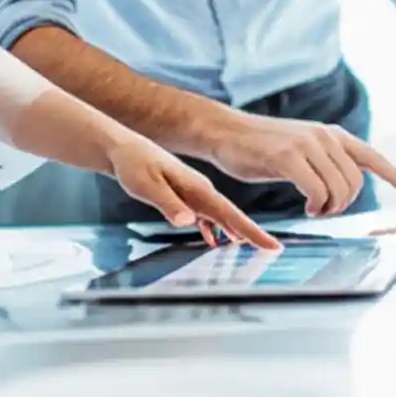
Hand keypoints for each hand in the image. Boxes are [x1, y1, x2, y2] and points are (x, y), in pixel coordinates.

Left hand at [109, 139, 281, 250]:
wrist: (122, 148)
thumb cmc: (132, 164)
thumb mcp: (146, 185)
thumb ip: (168, 203)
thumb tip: (189, 222)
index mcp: (196, 188)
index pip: (229, 213)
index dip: (251, 230)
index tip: (270, 244)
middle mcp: (200, 190)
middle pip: (231, 216)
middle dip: (252, 233)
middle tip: (273, 248)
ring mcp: (193, 193)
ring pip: (220, 215)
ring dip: (236, 230)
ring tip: (251, 246)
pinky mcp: (183, 195)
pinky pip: (203, 215)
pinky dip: (212, 227)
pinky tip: (212, 239)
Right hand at [211, 113, 395, 216]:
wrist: (225, 131)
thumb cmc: (260, 146)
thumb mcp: (301, 148)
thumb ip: (325, 160)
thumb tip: (345, 183)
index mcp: (331, 135)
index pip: (373, 158)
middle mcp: (324, 137)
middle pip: (356, 183)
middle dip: (345, 204)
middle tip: (324, 210)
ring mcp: (307, 145)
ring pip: (339, 189)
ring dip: (330, 208)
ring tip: (314, 208)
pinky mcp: (288, 157)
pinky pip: (318, 191)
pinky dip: (317, 206)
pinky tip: (307, 206)